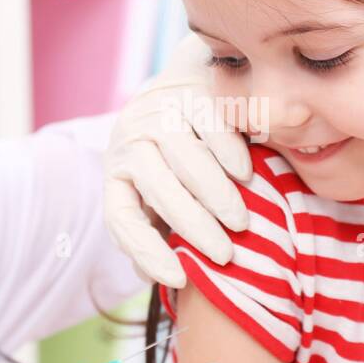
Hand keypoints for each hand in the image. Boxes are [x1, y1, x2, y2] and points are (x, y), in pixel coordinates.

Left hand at [104, 33, 251, 289]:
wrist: (189, 81)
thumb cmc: (177, 154)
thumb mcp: (161, 190)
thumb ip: (163, 227)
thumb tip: (168, 281)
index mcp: (118, 172)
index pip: (121, 219)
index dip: (146, 251)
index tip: (178, 278)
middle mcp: (131, 140)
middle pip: (158, 187)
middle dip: (192, 226)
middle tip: (224, 255)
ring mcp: (161, 112)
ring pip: (185, 157)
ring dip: (215, 195)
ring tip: (240, 223)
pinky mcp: (192, 90)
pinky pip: (210, 124)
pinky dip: (228, 153)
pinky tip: (245, 176)